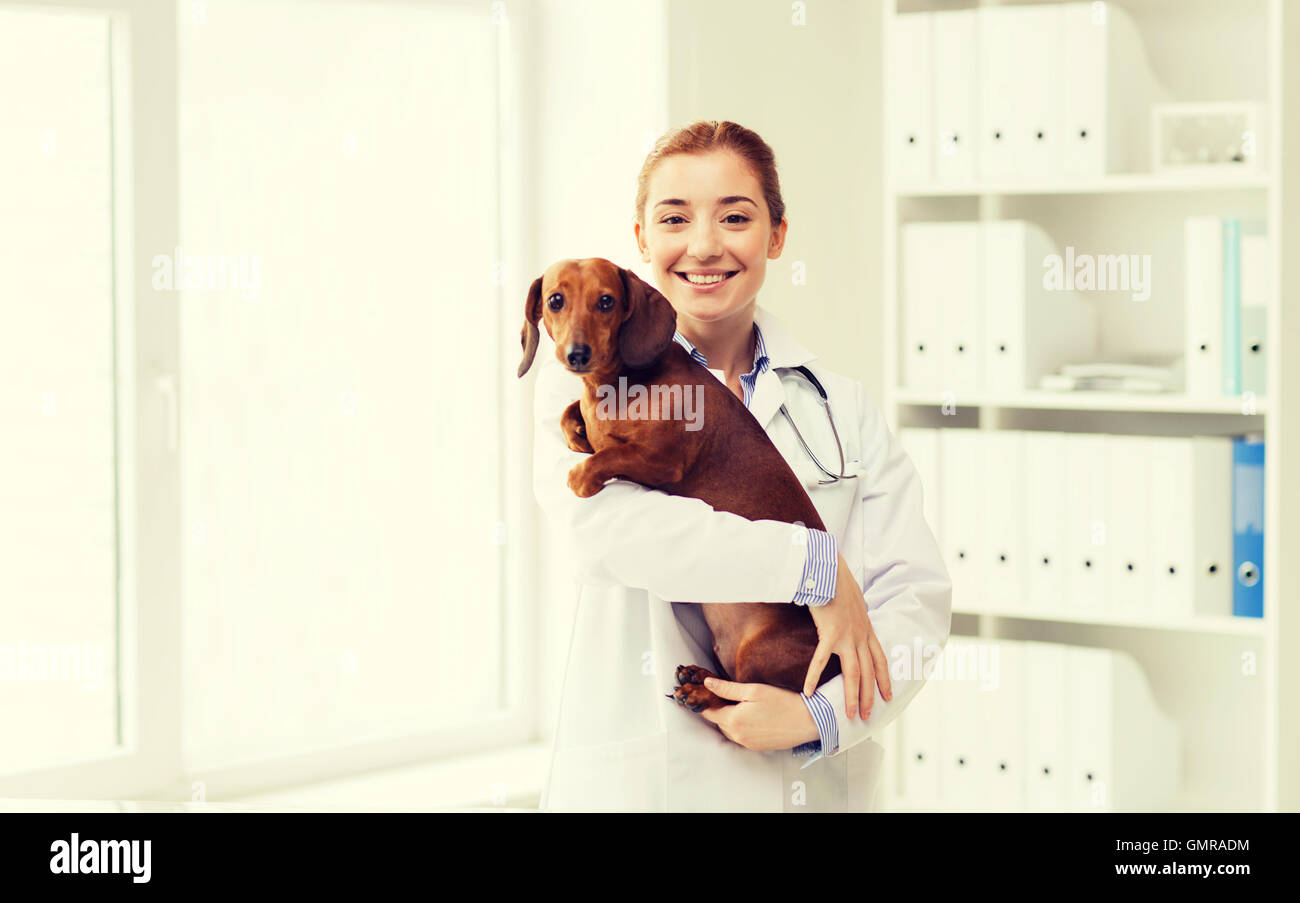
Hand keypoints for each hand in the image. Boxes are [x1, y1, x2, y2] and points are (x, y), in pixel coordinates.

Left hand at [698, 677, 820, 750]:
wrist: (807, 721)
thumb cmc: (782, 702)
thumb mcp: (754, 690)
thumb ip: (727, 688)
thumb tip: (707, 683)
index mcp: (733, 720)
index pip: (708, 712)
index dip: (706, 701)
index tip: (707, 692)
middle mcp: (738, 735)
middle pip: (718, 722)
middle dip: (719, 709)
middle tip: (727, 695)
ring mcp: (747, 743)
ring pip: (729, 730)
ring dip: (730, 719)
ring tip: (741, 705)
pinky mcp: (757, 747)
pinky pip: (741, 736)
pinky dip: (741, 727)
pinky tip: (752, 717)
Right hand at [803, 552, 892, 719]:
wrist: (830, 569)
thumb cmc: (838, 582)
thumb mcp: (854, 601)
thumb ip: (854, 615)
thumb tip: (851, 619)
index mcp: (867, 629)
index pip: (881, 660)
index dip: (885, 680)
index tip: (888, 696)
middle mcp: (860, 636)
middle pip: (869, 672)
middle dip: (870, 696)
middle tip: (867, 716)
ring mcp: (847, 636)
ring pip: (854, 673)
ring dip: (852, 695)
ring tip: (850, 714)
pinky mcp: (830, 633)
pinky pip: (820, 661)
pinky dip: (814, 678)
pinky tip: (808, 692)